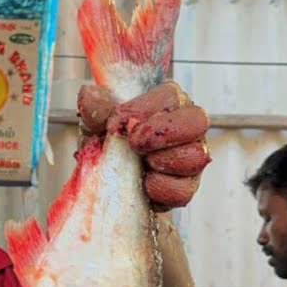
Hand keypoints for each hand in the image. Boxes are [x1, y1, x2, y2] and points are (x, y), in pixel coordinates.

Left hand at [77, 81, 210, 210]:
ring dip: (160, 162)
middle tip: (133, 144)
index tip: (114, 124)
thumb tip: (89, 95)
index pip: (170, 96)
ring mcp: (192, 156)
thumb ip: (97, 109)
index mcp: (167, 102)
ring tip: (138, 164)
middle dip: (160, 133)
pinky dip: (158, 189)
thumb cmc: (107, 145)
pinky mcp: (187, 187)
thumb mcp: (96, 125)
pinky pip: (183, 190)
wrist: (105, 185)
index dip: (142, 109)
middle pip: (197, 120)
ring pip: (195, 157)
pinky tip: (142, 185)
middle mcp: (186, 125)